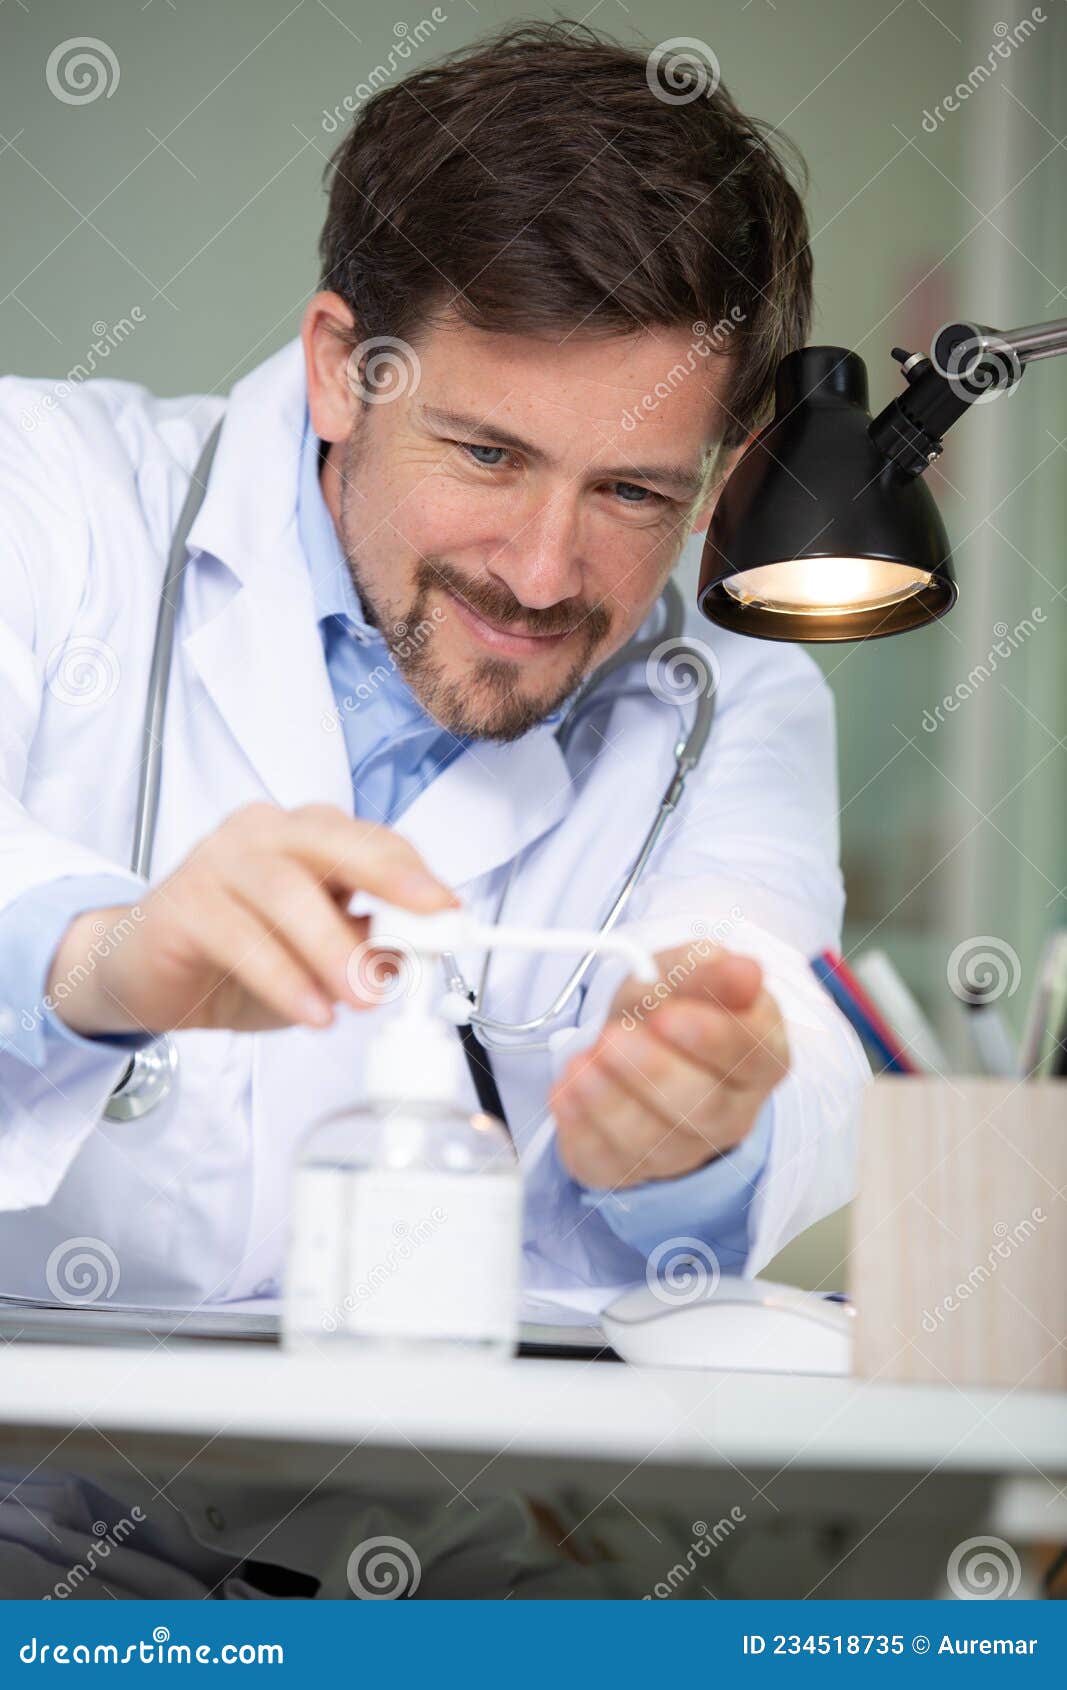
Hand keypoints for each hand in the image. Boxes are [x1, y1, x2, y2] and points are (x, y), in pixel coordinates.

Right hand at [46, 802, 457, 1036]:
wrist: (141, 974)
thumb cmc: (235, 956)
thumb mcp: (317, 962)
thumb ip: (364, 953)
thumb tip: (412, 958)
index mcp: (305, 837)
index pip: (370, 840)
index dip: (414, 873)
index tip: (452, 910)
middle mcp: (263, 834)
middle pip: (333, 843)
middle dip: (389, 880)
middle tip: (429, 924)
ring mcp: (218, 861)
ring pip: (287, 890)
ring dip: (334, 948)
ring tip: (364, 998)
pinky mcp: (182, 903)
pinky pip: (242, 938)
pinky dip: (284, 979)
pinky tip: (312, 1013)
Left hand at [549, 942, 788, 1189]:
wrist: (629, 1038)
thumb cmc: (667, 1007)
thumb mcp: (684, 974)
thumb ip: (709, 971)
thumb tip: (744, 970)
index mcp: (758, 1057)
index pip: (752, 1055)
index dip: (712, 1038)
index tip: (666, 1014)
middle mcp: (730, 1113)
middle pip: (705, 1107)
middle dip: (655, 1072)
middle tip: (614, 1037)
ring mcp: (682, 1149)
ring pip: (654, 1141)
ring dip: (611, 1102)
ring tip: (580, 1062)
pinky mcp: (630, 1169)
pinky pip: (608, 1162)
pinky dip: (581, 1128)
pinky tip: (564, 1092)